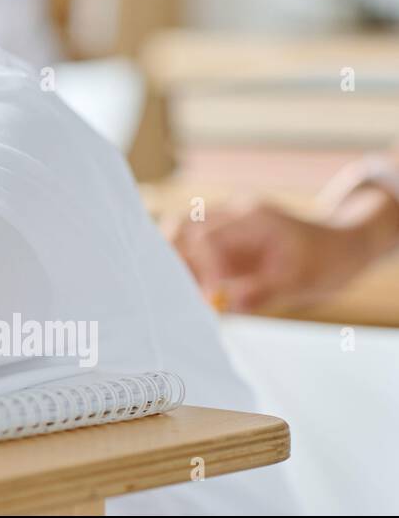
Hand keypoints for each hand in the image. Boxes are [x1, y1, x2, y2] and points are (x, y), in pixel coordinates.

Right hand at [166, 202, 367, 312]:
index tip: (210, 298)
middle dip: (174, 261)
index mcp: (252, 218)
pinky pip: (190, 248)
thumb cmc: (327, 262)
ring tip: (187, 295)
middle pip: (180, 227)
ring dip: (177, 265)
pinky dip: (186, 269)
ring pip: (179, 236)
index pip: (206, 237)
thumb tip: (228, 303)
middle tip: (183, 294)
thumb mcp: (303, 281)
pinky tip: (195, 292)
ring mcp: (225, 223)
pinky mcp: (222, 238)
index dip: (201, 268)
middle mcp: (232, 214)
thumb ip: (264, 291)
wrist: (342, 246)